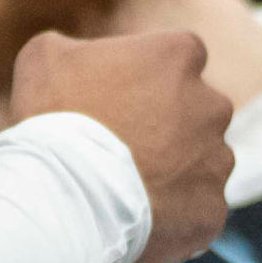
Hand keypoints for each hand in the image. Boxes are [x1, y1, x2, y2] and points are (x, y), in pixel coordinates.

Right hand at [11, 29, 232, 262]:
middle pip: (197, 110)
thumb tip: (80, 59)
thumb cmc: (53, 117)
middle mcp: (212, 105)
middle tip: (122, 144)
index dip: (148, 78)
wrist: (62, 195)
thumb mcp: (45, 57)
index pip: (178, 57)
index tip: (120, 97)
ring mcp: (216, 161)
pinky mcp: (211, 210)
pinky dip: (173, 213)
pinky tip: (136, 214)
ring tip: (125, 185)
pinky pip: (196, 208)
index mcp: (179, 55)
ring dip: (173, 169)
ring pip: (201, 161)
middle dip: (167, 124)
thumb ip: (76, 48)